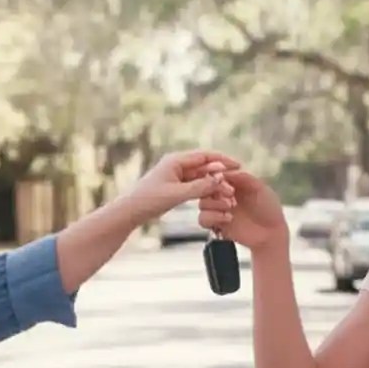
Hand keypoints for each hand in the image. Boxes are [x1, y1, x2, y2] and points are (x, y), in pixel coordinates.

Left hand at [122, 150, 239, 223]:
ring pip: (200, 175)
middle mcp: (176, 164)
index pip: (205, 156)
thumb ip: (199, 187)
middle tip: (239, 176)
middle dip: (221, 171)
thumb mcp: (177, 195)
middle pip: (204, 164)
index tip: (238, 165)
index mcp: (175, 160)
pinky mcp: (174, 185)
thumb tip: (220, 179)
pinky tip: (216, 193)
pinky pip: (194, 183)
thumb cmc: (149, 200)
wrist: (130, 211)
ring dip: (214, 180)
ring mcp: (175, 174)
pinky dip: (206, 187)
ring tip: (230, 188)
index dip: (223, 160)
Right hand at [198, 170, 287, 251]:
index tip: (223, 179)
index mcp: (232, 183)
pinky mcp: (216, 224)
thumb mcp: (260, 188)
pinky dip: (213, 217)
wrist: (271, 233)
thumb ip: (243, 177)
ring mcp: (218, 210)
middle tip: (230, 193)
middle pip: (205, 188)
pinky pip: (203, 219)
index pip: (215, 174)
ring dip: (214, 204)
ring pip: (202, 203)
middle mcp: (222, 195)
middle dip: (214, 189)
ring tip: (230, 207)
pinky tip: (228, 218)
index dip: (216, 176)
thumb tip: (225, 171)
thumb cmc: (269, 209)